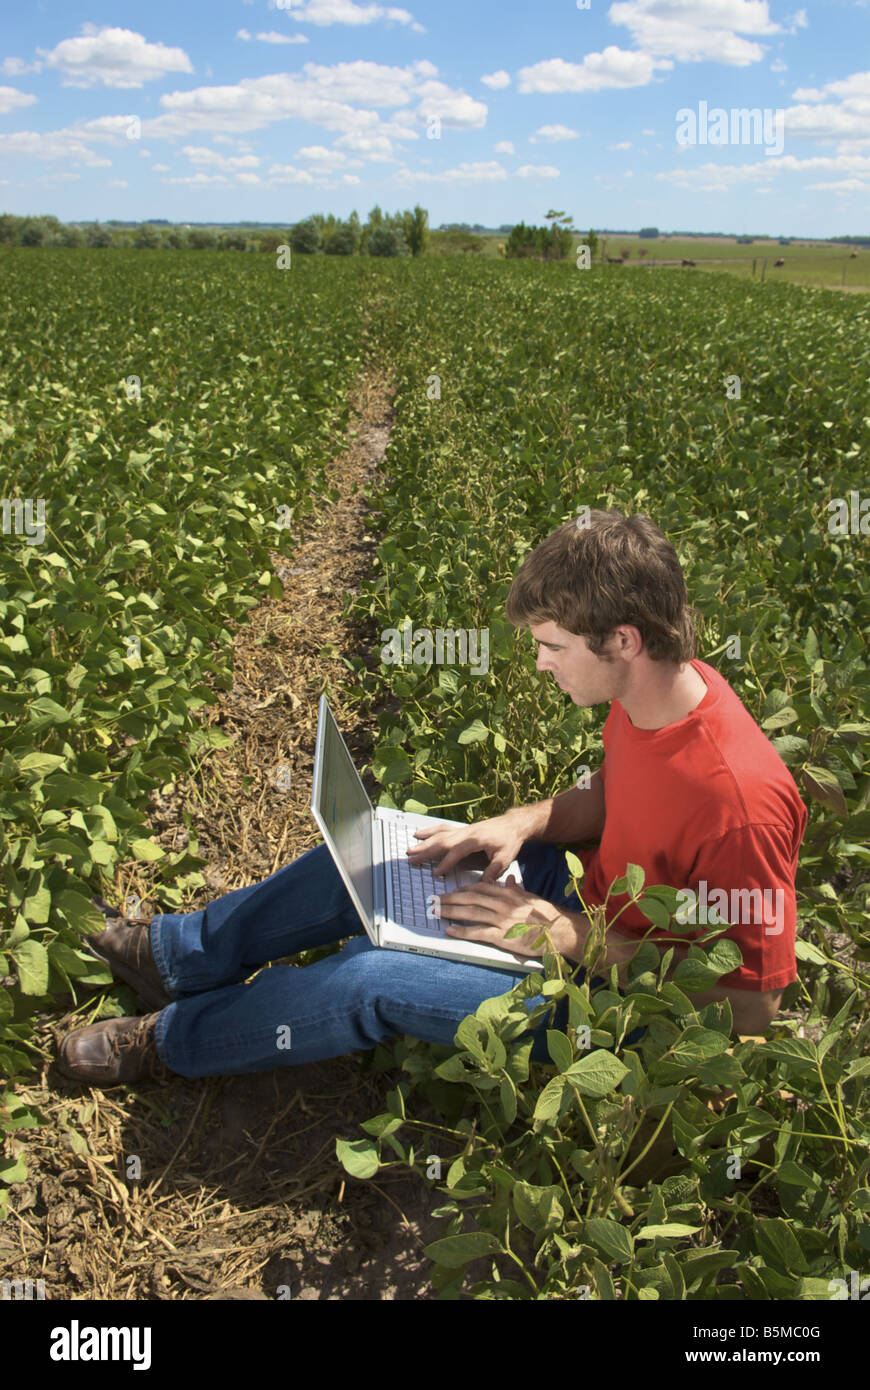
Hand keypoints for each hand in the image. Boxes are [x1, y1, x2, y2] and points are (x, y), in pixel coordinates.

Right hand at [406, 810, 530, 881]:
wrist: (513, 824)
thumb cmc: (510, 840)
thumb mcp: (506, 857)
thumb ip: (494, 870)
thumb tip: (484, 884)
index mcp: (475, 840)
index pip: (456, 852)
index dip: (445, 863)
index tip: (436, 873)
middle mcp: (466, 833)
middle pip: (442, 841)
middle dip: (426, 851)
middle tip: (411, 858)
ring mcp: (463, 830)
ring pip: (439, 834)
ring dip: (424, 841)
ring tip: (410, 847)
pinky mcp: (462, 829)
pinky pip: (443, 829)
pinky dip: (430, 832)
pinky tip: (420, 834)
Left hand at [433, 875, 573, 958]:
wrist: (559, 931)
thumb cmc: (546, 916)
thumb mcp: (530, 898)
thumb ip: (516, 889)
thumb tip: (509, 880)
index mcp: (508, 893)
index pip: (480, 888)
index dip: (463, 889)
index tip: (452, 891)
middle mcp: (502, 904)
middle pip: (470, 899)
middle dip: (450, 899)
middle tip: (435, 900)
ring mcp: (501, 920)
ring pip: (470, 913)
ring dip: (451, 912)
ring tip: (436, 912)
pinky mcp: (502, 936)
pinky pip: (477, 932)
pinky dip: (462, 931)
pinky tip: (450, 930)